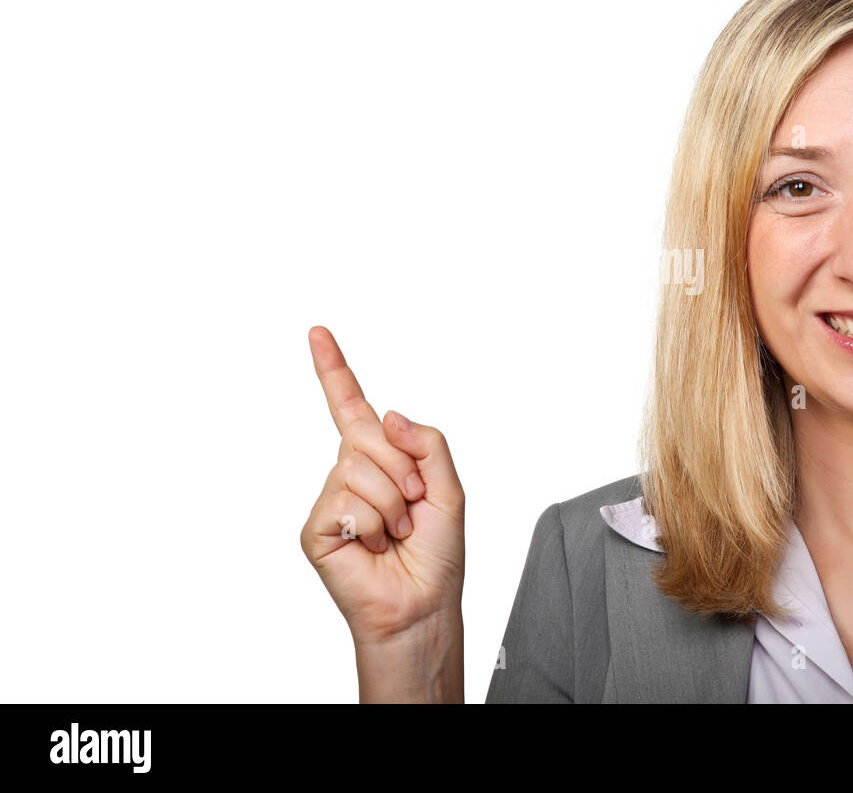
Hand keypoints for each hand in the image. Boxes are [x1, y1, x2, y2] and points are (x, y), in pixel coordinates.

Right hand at [299, 326, 464, 646]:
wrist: (422, 606)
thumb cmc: (437, 555)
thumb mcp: (449, 489)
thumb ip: (427, 443)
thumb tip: (387, 413)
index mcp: (382, 461)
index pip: (353, 409)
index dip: (334, 371)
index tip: (318, 333)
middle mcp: (351, 475)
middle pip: (369, 436)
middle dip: (404, 470)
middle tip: (414, 509)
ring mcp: (331, 500)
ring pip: (360, 469)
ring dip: (392, 503)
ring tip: (395, 533)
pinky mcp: (316, 528)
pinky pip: (347, 502)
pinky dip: (372, 525)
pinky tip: (373, 547)